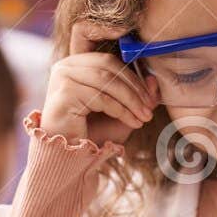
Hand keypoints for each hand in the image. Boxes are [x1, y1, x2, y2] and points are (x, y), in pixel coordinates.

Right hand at [40, 20, 158, 147]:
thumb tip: (154, 81)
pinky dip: (122, 110)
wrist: (68, 157)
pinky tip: (133, 122)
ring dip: (131, 100)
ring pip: (107, 80)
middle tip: (151, 106)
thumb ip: (135, 96)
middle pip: (108, 66)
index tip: (151, 89)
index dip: (132, 74)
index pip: (108, 59)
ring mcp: (62, 77)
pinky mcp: (64, 93)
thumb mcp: (119, 112)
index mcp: (76, 64)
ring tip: (144, 117)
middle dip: (135, 87)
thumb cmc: (91, 134)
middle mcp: (65, 66)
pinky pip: (101, 97)